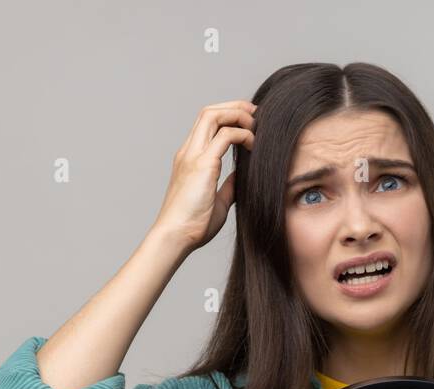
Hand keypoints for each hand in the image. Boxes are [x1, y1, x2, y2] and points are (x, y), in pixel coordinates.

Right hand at [151, 100, 257, 252]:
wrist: (176, 237)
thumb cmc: (194, 225)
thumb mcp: (217, 201)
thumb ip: (228, 185)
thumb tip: (241, 176)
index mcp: (190, 158)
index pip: (207, 124)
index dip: (229, 116)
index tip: (250, 124)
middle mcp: (189, 151)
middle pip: (208, 111)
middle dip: (235, 107)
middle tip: (257, 115)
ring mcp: (193, 155)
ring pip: (213, 115)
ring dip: (237, 114)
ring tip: (256, 125)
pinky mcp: (202, 164)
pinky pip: (225, 135)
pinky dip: (242, 134)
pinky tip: (253, 145)